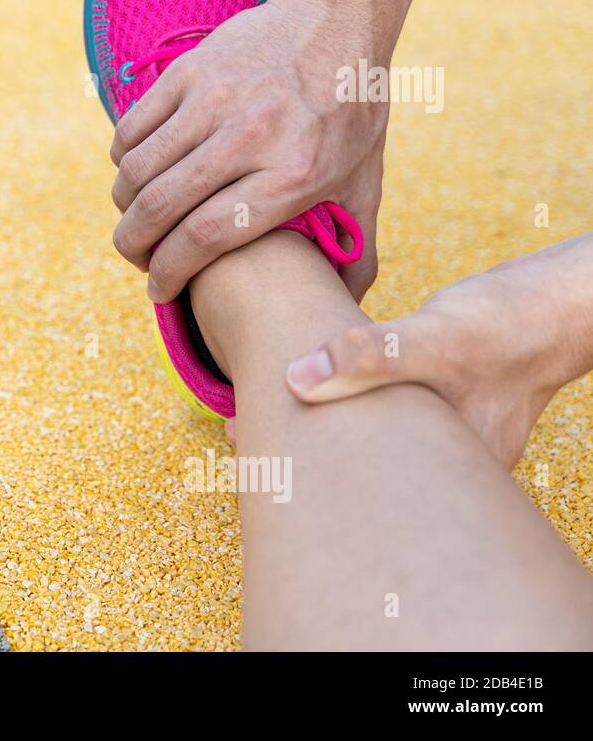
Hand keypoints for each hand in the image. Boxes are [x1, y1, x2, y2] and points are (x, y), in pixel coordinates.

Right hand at [109, 0, 388, 303]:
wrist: (335, 19)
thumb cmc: (350, 111)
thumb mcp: (365, 180)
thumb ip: (358, 247)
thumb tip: (339, 306)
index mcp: (294, 172)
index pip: (206, 235)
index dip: (170, 271)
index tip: (160, 288)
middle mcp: (251, 135)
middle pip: (161, 206)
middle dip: (134, 246)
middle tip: (136, 258)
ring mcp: (215, 99)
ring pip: (138, 170)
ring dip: (124, 206)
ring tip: (135, 220)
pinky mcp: (189, 72)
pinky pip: (132, 130)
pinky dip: (123, 161)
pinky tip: (137, 174)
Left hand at [284, 249, 591, 468]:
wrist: (555, 304)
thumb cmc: (504, 325)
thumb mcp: (431, 339)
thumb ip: (368, 357)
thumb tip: (297, 376)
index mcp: (439, 467)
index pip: (362, 492)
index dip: (305, 483)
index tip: (254, 466)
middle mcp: (439, 462)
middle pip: (358, 474)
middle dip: (301, 460)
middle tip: (241, 437)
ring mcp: (438, 435)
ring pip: (366, 442)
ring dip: (319, 427)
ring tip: (262, 414)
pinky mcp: (432, 404)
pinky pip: (376, 413)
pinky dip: (342, 401)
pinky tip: (309, 384)